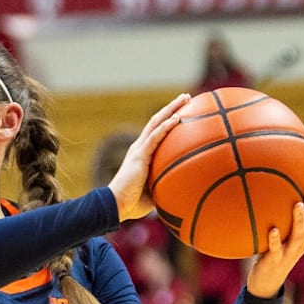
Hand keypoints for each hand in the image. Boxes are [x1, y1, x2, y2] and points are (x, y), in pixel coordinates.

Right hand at [108, 92, 192, 220]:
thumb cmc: (133, 203)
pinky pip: (155, 137)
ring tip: (185, 98)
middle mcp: (139, 147)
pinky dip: (166, 126)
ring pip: (156, 123)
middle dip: (172, 108)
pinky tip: (177, 118)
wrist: (116, 205)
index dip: (168, 120)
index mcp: (142, 155)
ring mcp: (139, 149)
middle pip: (157, 121)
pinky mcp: (139, 154)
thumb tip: (186, 191)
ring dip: (171, 109)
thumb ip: (168, 186)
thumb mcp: (156, 192)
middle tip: (186, 98)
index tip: (183, 112)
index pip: (156, 132)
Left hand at [246, 169, 303, 297]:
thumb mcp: (279, 234)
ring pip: (299, 235)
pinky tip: (273, 230)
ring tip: (297, 204)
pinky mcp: (275, 261)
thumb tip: (268, 192)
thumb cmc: (271, 254)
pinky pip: (277, 250)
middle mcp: (301, 242)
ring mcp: (289, 252)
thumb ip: (278, 217)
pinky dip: (275, 240)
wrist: (265, 283)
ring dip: (299, 219)